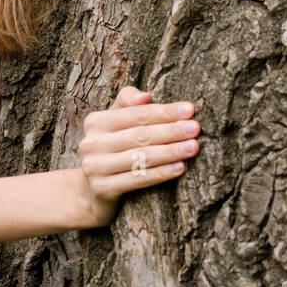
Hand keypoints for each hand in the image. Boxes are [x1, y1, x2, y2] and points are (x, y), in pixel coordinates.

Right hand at [75, 86, 200, 227]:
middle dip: (171, 131)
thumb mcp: (116, 122)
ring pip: (140, 157)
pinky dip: (161, 173)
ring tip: (193, 147)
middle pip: (140, 135)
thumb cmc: (113, 148)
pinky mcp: (102, 189)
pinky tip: (180, 168)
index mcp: (96, 121)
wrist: (92, 190)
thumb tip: (147, 96)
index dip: (164, 111)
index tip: (190, 109)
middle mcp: (91, 143)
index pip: (136, 114)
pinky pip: (138, 179)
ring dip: (170, 152)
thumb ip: (129, 102)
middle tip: (195, 128)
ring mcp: (95, 167)